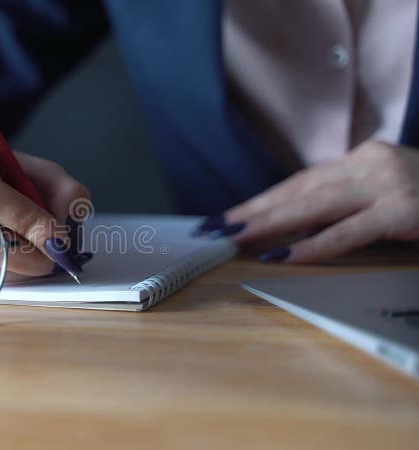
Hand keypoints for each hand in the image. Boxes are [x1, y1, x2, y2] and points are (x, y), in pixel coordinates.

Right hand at [0, 128, 89, 279]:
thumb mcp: (34, 169)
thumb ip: (62, 189)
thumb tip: (68, 219)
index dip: (27, 220)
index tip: (56, 236)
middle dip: (24, 252)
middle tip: (52, 257)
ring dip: (15, 267)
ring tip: (36, 257)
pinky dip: (0, 274)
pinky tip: (12, 259)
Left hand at [212, 141, 418, 262]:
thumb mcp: (381, 197)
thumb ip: (341, 208)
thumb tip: (291, 229)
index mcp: (361, 159)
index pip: (298, 181)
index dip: (259, 199)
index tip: (226, 214)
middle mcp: (370, 164)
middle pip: (298, 190)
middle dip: (252, 210)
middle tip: (214, 227)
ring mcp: (387, 185)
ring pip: (313, 205)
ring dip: (269, 223)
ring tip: (234, 238)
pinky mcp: (403, 210)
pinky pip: (348, 231)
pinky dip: (312, 245)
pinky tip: (282, 254)